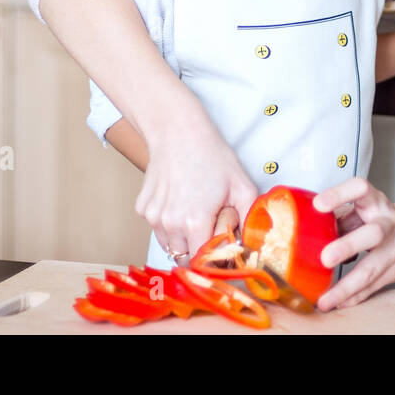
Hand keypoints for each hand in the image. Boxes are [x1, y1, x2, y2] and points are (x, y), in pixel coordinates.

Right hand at [135, 109, 258, 263]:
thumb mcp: (242, 186)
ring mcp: (153, 217)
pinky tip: (179, 200)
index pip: (204, 263)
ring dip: (183, 238)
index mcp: (195, 222)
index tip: (223, 244)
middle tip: (210, 223)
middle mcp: (170, 224)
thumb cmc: (211, 155)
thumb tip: (252, 246)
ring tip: (194, 210)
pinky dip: (168, 223)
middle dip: (199, 249)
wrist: (177, 131)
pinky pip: (158, 228)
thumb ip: (249, 220)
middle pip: (185, 258)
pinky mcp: (143, 208)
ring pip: (170, 245)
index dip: (216, 257)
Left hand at [310, 177, 394, 311]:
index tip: (319, 204)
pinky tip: (338, 302)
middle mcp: (389, 223)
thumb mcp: (362, 208)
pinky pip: (373, 286)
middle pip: (373, 233)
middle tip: (325, 258)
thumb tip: (303, 231)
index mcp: (375, 202)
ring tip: (326, 299)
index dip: (340, 194)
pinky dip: (354, 296)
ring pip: (372, 269)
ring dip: (346, 286)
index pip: (360, 189)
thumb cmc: (379, 218)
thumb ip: (338, 218)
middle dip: (348, 246)